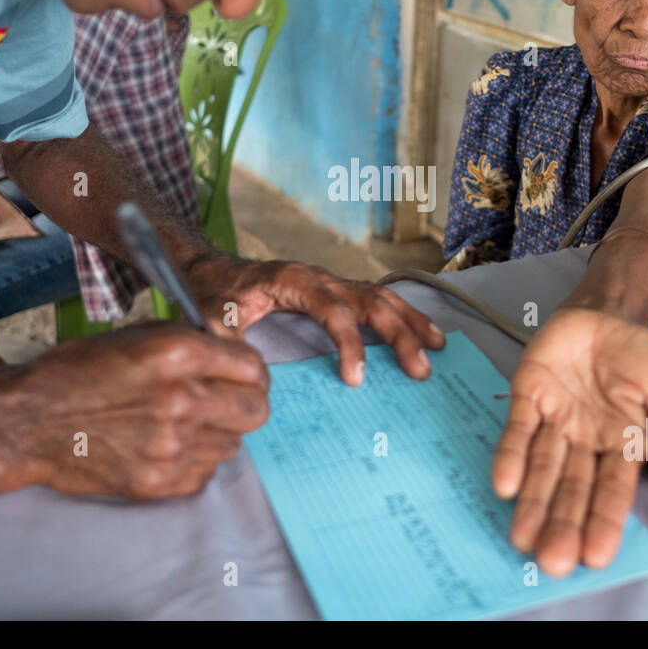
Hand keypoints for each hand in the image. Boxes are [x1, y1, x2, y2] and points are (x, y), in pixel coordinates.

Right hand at [22, 322, 269, 498]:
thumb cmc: (77, 372)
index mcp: (177, 354)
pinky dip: (194, 460)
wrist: (28, 423)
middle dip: (246, 402)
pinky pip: (205, 472)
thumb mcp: (136, 336)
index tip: (243, 375)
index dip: (252, 371)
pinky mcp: (159, 481)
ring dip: (217, 432)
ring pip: (232, 443)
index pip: (253, 367)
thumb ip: (190, 342)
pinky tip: (165, 446)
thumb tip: (231, 348)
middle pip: (256, 410)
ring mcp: (172, 445)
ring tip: (183, 423)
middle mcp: (182, 399)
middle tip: (227, 401)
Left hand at [186, 252, 445, 384]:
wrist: (209, 269)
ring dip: (410, 322)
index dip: (349, 344)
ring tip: (438, 347)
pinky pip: (376, 299)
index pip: (333, 311)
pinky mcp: (335, 291)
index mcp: (295, 280)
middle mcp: (321, 277)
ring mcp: (332, 282)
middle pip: (370, 302)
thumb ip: (227, 340)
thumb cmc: (213, 293)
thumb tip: (252, 375)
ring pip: (381, 297)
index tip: (356, 379)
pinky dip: (402, 315)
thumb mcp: (210, 316)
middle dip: (398, 335)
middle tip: (419, 369)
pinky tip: (422, 333)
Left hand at [492, 306, 647, 576]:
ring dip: (533, 501)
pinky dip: (510, 455)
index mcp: (622, 442)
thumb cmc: (637, 353)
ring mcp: (554, 420)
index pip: (613, 488)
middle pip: (573, 487)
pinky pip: (518, 430)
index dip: (604, 519)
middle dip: (563, 522)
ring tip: (523, 538)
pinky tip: (504, 484)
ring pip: (542, 467)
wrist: (604, 311)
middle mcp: (585, 439)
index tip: (597, 554)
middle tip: (553, 561)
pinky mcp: (528, 396)